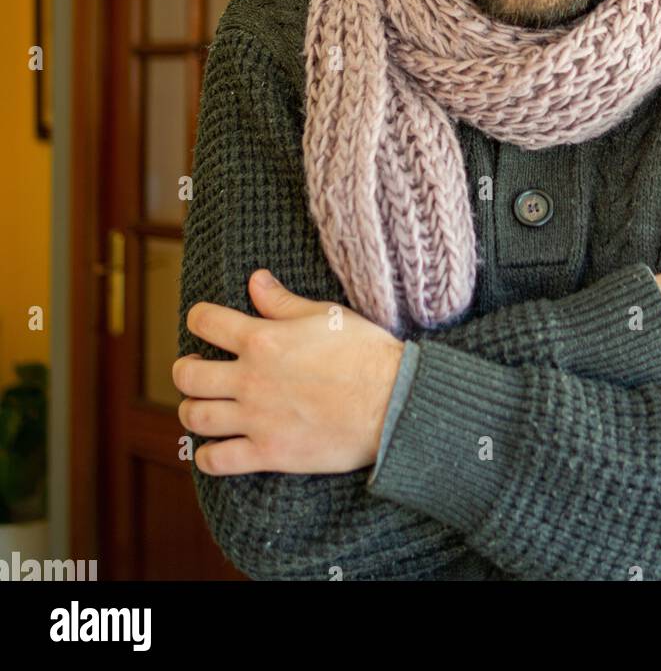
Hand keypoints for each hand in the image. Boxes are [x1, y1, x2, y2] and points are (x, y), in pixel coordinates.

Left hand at [173, 271, 404, 475]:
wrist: (393, 401)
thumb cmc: (364, 352)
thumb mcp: (324, 314)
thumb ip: (282, 301)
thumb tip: (255, 279)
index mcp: (262, 338)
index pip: (205, 322)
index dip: (199, 319)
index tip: (204, 324)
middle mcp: (251, 378)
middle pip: (189, 375)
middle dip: (186, 369)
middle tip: (196, 368)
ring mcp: (256, 418)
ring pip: (196, 417)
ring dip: (191, 410)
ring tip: (201, 405)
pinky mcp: (269, 452)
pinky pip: (218, 461)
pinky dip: (206, 456)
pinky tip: (211, 449)